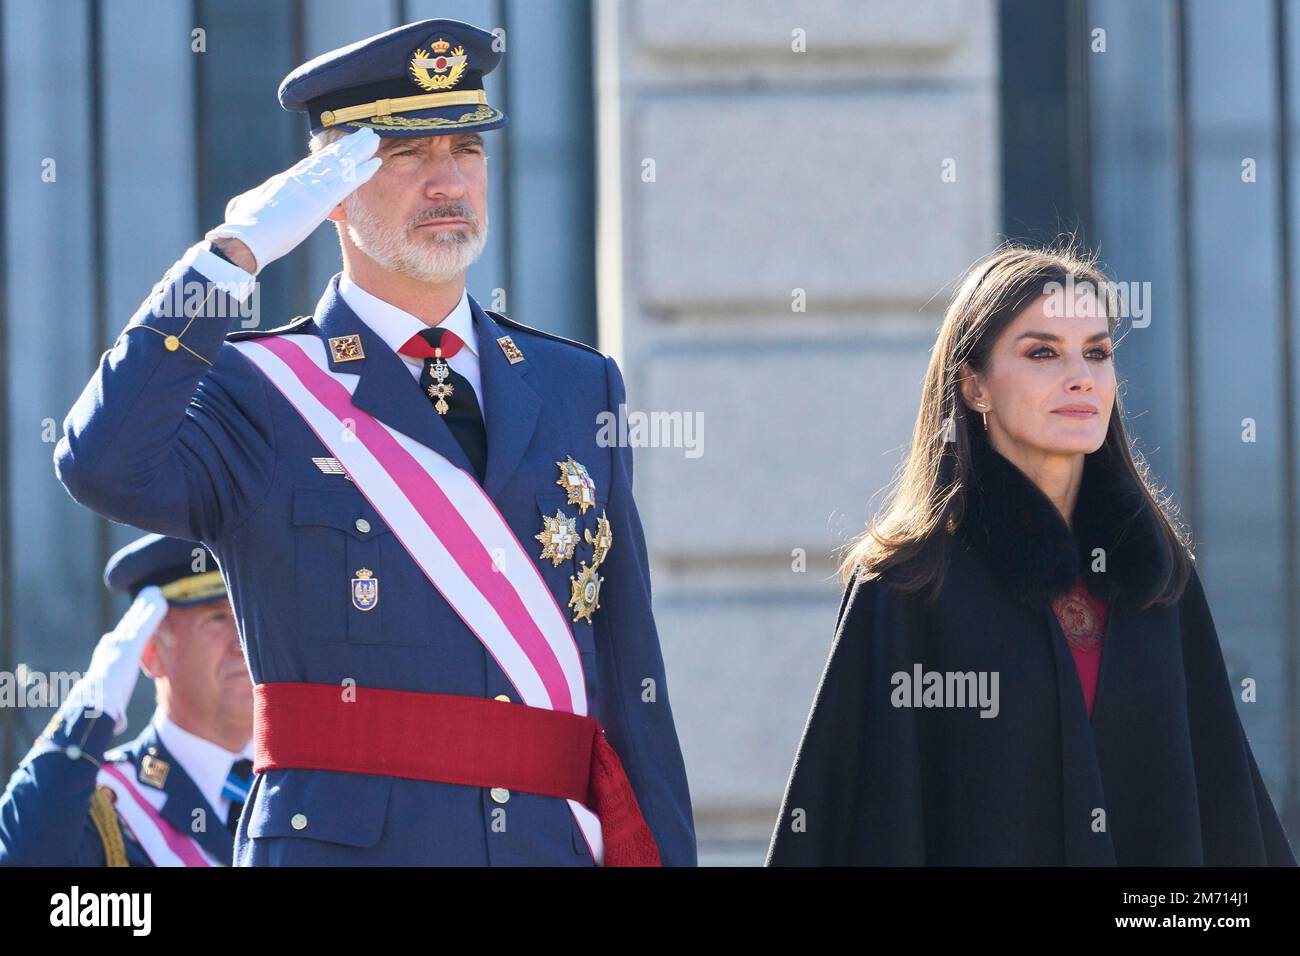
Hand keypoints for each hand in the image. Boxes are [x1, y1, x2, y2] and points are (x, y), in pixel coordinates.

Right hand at [74, 586, 169, 733]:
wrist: (94, 705)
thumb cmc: (100, 710)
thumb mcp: (110, 705)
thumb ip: (116, 709)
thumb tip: (118, 722)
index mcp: (106, 657)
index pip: (123, 637)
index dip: (133, 625)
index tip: (140, 614)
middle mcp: (112, 645)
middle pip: (130, 623)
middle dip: (140, 608)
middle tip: (151, 593)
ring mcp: (120, 644)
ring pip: (137, 619)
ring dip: (148, 604)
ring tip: (157, 591)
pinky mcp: (130, 645)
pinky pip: (146, 624)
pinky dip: (154, 612)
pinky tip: (163, 600)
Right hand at [205, 128, 381, 274]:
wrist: (243, 239)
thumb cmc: (241, 230)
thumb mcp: (245, 209)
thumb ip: (251, 203)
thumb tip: (242, 205)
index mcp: (284, 182)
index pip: (311, 164)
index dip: (328, 153)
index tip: (341, 144)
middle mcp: (298, 179)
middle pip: (329, 157)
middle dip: (347, 145)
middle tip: (364, 133)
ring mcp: (309, 187)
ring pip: (340, 163)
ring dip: (360, 151)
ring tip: (374, 138)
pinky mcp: (318, 200)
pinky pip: (346, 183)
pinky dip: (362, 172)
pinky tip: (376, 163)